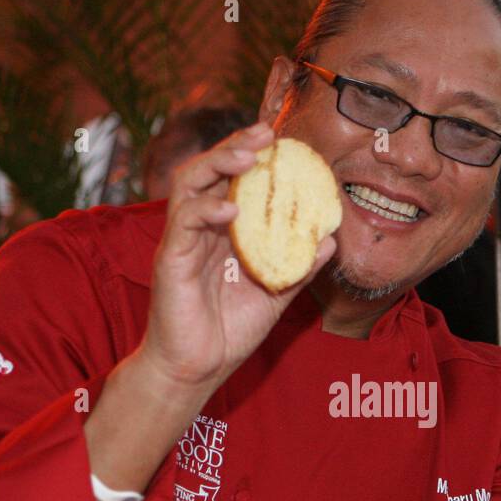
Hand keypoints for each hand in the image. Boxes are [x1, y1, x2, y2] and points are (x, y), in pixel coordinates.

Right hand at [138, 121, 335, 392]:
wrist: (196, 369)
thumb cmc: (228, 332)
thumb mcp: (275, 295)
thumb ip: (299, 266)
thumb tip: (330, 239)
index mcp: (221, 233)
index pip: (232, 181)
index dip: (252, 155)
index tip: (280, 139)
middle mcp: (198, 229)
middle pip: (209, 171)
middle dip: (235, 145)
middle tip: (265, 132)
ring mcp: (181, 241)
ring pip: (189, 184)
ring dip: (217, 164)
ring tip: (247, 156)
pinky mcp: (170, 259)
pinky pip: (183, 223)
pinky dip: (206, 211)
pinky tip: (231, 211)